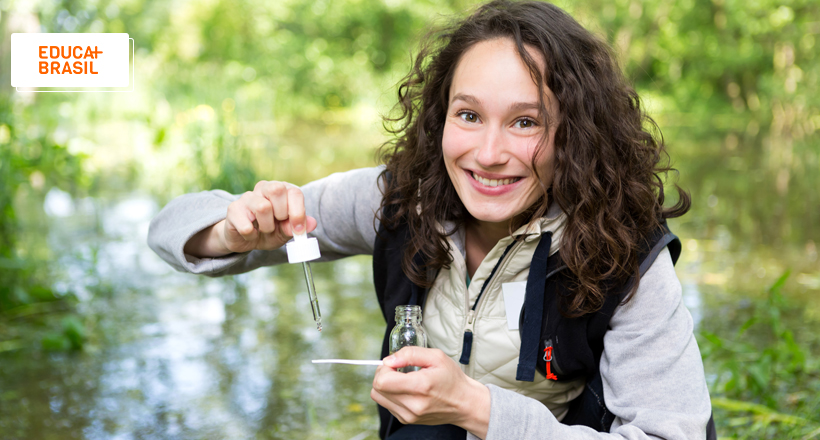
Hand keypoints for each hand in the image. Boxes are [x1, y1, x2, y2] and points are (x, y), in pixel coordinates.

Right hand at [184, 181, 316, 256]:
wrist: (244, 239)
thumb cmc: (269, 232)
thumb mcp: (286, 232)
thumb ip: (298, 227)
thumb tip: (312, 223)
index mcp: (282, 191)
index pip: (294, 192)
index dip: (298, 212)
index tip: (298, 230)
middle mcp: (264, 188)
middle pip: (277, 189)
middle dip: (281, 213)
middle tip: (277, 224)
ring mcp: (247, 196)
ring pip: (262, 206)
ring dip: (266, 226)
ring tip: (263, 230)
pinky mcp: (233, 209)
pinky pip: (246, 225)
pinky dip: (251, 235)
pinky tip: (250, 234)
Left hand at [370, 347, 489, 437]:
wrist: (464, 403)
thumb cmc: (452, 379)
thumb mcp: (436, 357)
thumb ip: (410, 353)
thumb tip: (389, 360)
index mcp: (420, 387)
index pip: (382, 382)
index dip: (383, 369)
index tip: (394, 364)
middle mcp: (413, 405)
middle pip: (377, 390)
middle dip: (383, 375)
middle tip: (397, 369)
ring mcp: (409, 416)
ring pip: (378, 398)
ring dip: (385, 385)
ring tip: (401, 379)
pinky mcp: (406, 420)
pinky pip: (387, 404)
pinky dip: (391, 394)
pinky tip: (406, 389)